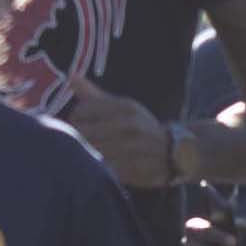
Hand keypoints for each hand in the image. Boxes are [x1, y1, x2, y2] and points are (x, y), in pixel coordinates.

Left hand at [58, 76, 175, 188]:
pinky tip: (100, 167)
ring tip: (89, 155)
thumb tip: (71, 76)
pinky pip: (102, 169)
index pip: (81, 111)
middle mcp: (129, 125)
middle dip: (76, 138)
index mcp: (125, 107)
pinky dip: (97, 169)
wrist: (174, 152)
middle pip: (82, 132)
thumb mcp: (122, 107)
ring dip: (84, 155)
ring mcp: (132, 148)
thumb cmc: (141, 127)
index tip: (79, 125)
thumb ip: (94, 95)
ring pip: (89, 151)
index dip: (75, 120)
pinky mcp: (132, 168)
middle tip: (80, 143)